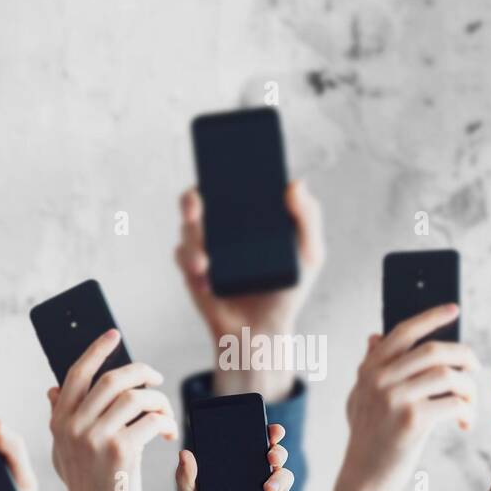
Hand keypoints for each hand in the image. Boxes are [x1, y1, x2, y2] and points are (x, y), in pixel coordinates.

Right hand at [48, 329, 178, 490]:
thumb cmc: (88, 486)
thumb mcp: (64, 452)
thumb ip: (60, 420)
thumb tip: (53, 389)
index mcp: (59, 422)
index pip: (77, 373)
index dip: (96, 349)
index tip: (114, 334)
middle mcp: (74, 426)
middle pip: (112, 379)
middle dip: (140, 372)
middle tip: (156, 379)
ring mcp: (96, 438)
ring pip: (136, 398)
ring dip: (159, 402)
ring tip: (165, 415)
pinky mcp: (121, 452)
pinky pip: (152, 420)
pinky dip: (167, 422)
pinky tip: (169, 434)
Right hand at [175, 182, 324, 399]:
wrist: (263, 331)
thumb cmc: (288, 289)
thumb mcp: (309, 254)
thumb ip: (308, 218)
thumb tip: (296, 183)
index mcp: (250, 213)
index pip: (233, 181)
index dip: (223, 166)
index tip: (221, 160)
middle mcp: (223, 222)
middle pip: (200, 197)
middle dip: (192, 198)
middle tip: (196, 205)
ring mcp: (205, 243)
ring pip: (187, 227)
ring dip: (192, 241)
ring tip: (204, 263)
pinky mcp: (191, 267)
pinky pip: (182, 254)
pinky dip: (190, 262)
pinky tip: (204, 276)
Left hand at [175, 423, 299, 490]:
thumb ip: (188, 482)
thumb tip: (184, 453)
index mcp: (243, 478)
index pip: (256, 450)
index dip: (266, 436)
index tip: (268, 427)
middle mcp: (262, 486)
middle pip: (276, 459)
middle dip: (277, 450)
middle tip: (270, 452)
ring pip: (286, 479)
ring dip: (279, 477)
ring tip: (266, 487)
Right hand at [339, 303, 479, 490]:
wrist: (365, 478)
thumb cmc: (367, 438)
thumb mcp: (359, 397)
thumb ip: (368, 367)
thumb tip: (374, 336)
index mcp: (369, 370)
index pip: (404, 332)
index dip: (430, 316)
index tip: (453, 309)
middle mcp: (380, 379)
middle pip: (434, 351)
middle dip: (463, 355)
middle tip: (475, 368)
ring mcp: (395, 399)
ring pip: (449, 376)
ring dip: (469, 388)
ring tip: (470, 403)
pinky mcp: (412, 421)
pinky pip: (453, 403)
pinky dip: (466, 411)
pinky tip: (464, 423)